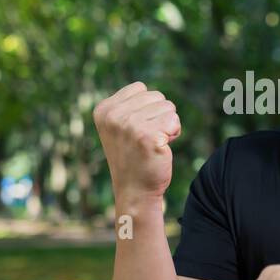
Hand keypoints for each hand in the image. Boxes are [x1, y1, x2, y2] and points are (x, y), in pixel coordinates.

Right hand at [93, 82, 180, 205]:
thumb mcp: (119, 126)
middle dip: (159, 116)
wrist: (135, 191)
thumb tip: (147, 91)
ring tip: (153, 144)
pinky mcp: (149, 137)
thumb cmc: (132, 157)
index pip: (140, 88)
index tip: (137, 129)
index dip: (146, 108)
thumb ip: (128, 105)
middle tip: (147, 139)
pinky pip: (175, 121)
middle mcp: (114, 116)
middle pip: (156, 96)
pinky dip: (174, 133)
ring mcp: (131, 126)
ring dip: (167, 126)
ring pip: (169, 107)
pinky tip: (161, 149)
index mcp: (104, 110)